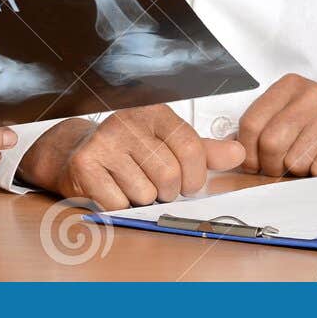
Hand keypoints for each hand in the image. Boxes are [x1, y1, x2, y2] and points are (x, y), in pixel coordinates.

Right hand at [18, 104, 244, 210]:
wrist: (77, 153)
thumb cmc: (129, 152)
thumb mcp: (169, 145)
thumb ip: (204, 151)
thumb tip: (239, 153)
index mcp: (153, 112)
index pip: (190, 148)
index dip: (194, 175)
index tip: (188, 183)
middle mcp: (126, 121)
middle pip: (168, 174)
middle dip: (167, 191)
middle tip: (154, 184)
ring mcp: (103, 141)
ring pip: (144, 192)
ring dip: (142, 199)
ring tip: (130, 184)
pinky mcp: (84, 164)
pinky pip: (118, 203)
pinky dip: (120, 206)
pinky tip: (112, 189)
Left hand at [236, 75, 316, 176]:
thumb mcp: (289, 118)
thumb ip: (260, 129)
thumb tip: (229, 149)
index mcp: (289, 86)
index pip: (251, 121)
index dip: (247, 151)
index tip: (254, 164)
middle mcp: (312, 93)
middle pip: (271, 142)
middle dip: (271, 166)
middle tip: (281, 169)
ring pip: (294, 160)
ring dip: (298, 171)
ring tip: (309, 162)